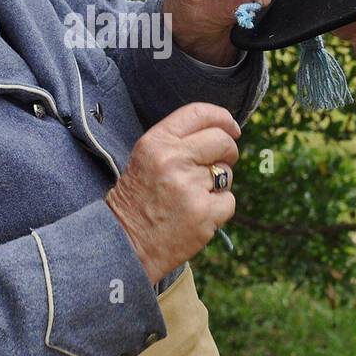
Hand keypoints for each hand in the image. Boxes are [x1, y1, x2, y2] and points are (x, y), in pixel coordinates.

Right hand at [104, 102, 239, 284]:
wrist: (124, 243)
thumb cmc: (138, 199)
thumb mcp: (146, 158)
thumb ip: (178, 142)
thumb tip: (225, 132)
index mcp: (156, 142)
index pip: (198, 113)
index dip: (221, 117)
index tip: (231, 127)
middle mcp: (172, 159)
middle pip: (222, 141)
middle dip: (227, 152)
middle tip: (217, 166)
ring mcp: (190, 187)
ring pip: (227, 173)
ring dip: (218, 184)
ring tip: (193, 197)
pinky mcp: (204, 213)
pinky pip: (228, 201)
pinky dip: (218, 209)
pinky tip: (196, 215)